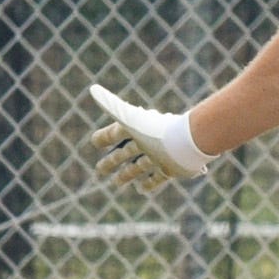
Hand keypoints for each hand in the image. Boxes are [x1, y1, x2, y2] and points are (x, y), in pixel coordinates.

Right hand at [88, 84, 212, 191]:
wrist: (186, 142)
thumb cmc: (155, 129)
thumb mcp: (129, 118)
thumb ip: (110, 105)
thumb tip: (92, 88)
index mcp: (137, 130)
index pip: (116, 133)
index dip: (104, 137)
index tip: (94, 142)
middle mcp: (147, 142)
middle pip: (124, 153)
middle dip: (111, 161)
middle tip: (99, 171)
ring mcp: (158, 156)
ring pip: (138, 167)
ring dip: (126, 174)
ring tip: (115, 184)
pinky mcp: (170, 169)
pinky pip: (158, 178)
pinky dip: (149, 183)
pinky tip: (140, 190)